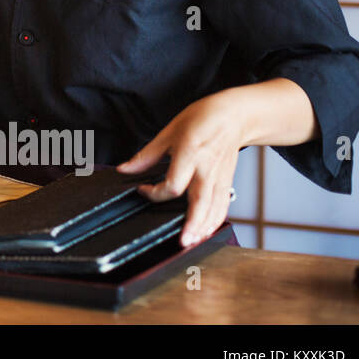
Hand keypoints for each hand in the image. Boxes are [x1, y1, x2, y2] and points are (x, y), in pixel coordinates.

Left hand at [115, 89, 244, 246]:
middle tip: (183, 242)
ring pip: (214, 208)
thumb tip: (125, 169)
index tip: (143, 190)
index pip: (172, 184)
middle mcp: (206, 170)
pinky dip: (216, 220)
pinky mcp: (227, 182)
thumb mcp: (168, 132)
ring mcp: (219, 178)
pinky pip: (223, 205)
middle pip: (200, 202)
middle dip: (192, 224)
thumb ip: (146, 155)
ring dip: (204, 228)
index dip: (155, 192)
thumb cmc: (202, 120)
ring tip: (192, 242)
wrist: (233, 116)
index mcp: (190, 155)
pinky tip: (207, 231)